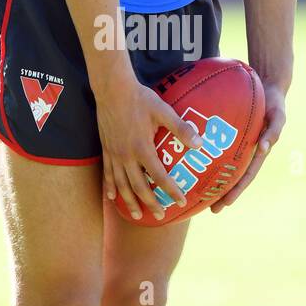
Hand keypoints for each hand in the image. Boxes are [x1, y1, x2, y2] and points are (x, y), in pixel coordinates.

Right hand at [96, 79, 203, 220]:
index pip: (159, 176)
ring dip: (129, 202)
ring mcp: (114, 154)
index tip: (181, 202)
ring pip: (121, 185)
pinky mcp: (106, 150)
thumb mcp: (164, 111)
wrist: (112, 89)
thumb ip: (181, 128)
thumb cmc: (140, 99)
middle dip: (150, 203)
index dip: (171, 191)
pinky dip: (110, 188)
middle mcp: (127, 156)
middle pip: (139, 187)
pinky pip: (107, 174)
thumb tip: (200, 143)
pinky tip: (112, 199)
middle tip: (160, 216)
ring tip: (137, 216)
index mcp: (143, 148)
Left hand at [209, 81, 286, 213]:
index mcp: (257, 153)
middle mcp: (246, 152)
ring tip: (196, 190)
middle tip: (208, 207)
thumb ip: (273, 131)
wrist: (268, 86)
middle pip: (232, 176)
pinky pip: (215, 145)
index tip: (224, 204)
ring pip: (222, 163)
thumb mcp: (278, 116)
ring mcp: (237, 143)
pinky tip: (189, 156)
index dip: (235, 191)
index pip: (245, 176)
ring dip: (211, 177)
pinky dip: (205, 152)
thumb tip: (262, 148)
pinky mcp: (229, 133)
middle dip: (221, 192)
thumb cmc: (274, 103)